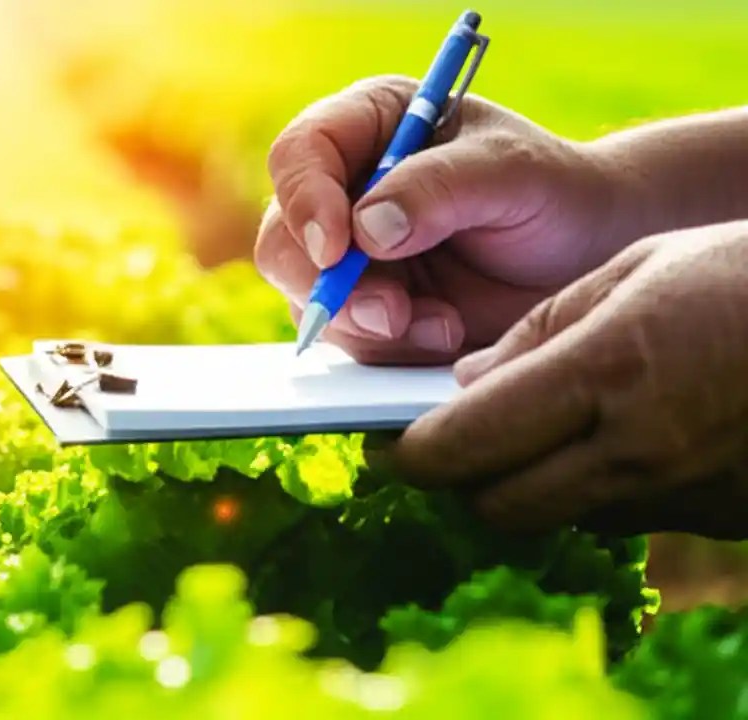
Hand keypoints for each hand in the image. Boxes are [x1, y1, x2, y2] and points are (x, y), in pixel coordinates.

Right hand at [256, 75, 634, 363]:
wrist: (587, 256)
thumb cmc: (555, 193)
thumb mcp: (511, 173)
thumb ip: (438, 189)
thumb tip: (366, 229)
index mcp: (369, 126)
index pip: (301, 154)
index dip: (306, 201)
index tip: (336, 249)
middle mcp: (344, 189)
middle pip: (284, 238)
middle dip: (328, 285)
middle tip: (388, 312)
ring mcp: (349, 255)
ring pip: (309, 299)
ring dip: (368, 325)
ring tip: (443, 323)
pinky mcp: (364, 308)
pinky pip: (348, 339)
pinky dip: (391, 347)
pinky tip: (444, 331)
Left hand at [379, 220, 747, 539]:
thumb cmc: (746, 276)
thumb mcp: (633, 271)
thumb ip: (538, 334)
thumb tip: (465, 386)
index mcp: (605, 373)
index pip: (461, 446)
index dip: (407, 453)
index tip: (384, 440)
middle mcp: (637, 449)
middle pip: (495, 504)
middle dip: (458, 478)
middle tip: (445, 439)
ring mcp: (681, 494)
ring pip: (554, 518)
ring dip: (522, 486)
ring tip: (531, 429)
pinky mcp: (716, 518)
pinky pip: (619, 518)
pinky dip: (589, 490)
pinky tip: (607, 439)